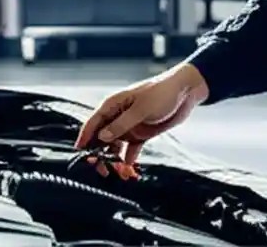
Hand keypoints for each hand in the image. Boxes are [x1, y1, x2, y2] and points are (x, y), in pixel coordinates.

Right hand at [74, 63, 209, 172]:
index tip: (80, 155)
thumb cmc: (162, 93)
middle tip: (102, 171)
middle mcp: (118, 116)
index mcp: (114, 105)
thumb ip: (121, 124)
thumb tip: (101, 138)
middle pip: (102, 138)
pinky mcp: (141, 134)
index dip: (85, 139)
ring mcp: (129, 126)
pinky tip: (129, 172)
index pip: (93, 123)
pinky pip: (131, 150)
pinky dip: (129, 161)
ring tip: (119, 174)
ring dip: (115, 161)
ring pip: (115, 147)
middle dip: (100, 155)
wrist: (186, 91)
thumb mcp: (141, 109)